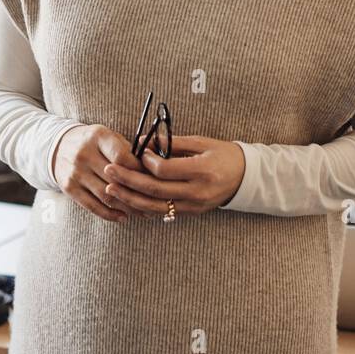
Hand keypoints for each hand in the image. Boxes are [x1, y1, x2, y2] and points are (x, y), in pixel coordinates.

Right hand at [53, 125, 143, 223]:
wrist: (58, 147)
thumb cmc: (93, 143)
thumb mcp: (108, 136)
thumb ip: (127, 150)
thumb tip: (151, 170)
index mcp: (98, 136)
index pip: (122, 157)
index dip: (139, 170)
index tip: (152, 179)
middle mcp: (84, 154)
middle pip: (116, 179)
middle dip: (137, 192)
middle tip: (154, 201)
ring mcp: (75, 172)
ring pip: (107, 195)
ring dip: (127, 207)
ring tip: (143, 212)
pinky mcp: (69, 188)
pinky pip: (93, 206)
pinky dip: (110, 214)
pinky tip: (123, 217)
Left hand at [102, 135, 245, 216]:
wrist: (245, 178)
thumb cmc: (224, 155)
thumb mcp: (202, 142)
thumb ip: (174, 142)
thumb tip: (146, 140)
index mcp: (201, 172)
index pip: (165, 170)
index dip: (147, 162)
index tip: (138, 152)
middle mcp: (196, 192)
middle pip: (155, 190)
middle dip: (128, 181)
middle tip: (109, 171)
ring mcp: (192, 206)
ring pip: (154, 206)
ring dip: (129, 198)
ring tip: (110, 189)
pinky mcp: (190, 213)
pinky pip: (162, 212)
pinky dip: (143, 207)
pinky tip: (127, 200)